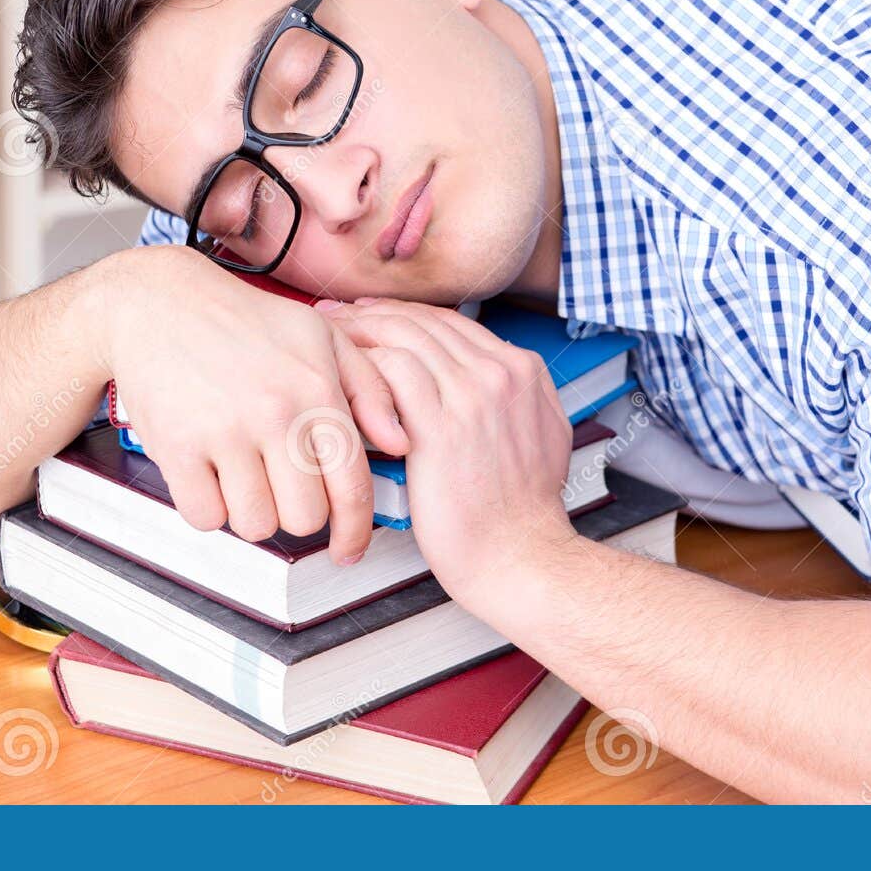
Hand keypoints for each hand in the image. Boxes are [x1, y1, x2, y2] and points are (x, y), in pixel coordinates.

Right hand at [93, 245, 409, 563]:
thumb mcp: (322, 337)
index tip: (348, 550)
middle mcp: (275, 412)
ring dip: (252, 512)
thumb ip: (370, 389)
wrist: (161, 301)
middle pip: (305, 518)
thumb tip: (399, 441)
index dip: (355, 532)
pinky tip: (210, 474)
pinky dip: (208, 507)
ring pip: (256, 523)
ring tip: (244, 475)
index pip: (352, 485)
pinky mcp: (177, 445)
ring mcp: (224, 430)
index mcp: (317, 389)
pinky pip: (204, 516)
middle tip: (283, 490)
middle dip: (298, 515)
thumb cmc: (244, 321)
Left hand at [316, 298, 576, 602]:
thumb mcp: (542, 437)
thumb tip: (487, 380)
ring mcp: (475, 396)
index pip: (451, 323)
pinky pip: (393, 370)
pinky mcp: (444, 425)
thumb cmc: (520, 513)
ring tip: (328, 340)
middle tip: (337, 318)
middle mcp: (502, 374)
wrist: (520, 556)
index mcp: (524, 372)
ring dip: (360, 332)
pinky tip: (340, 373)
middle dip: (373, 314)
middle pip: (424, 321)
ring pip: (404, 335)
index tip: (373, 317)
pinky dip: (363, 364)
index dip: (404, 316)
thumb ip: (517, 398)